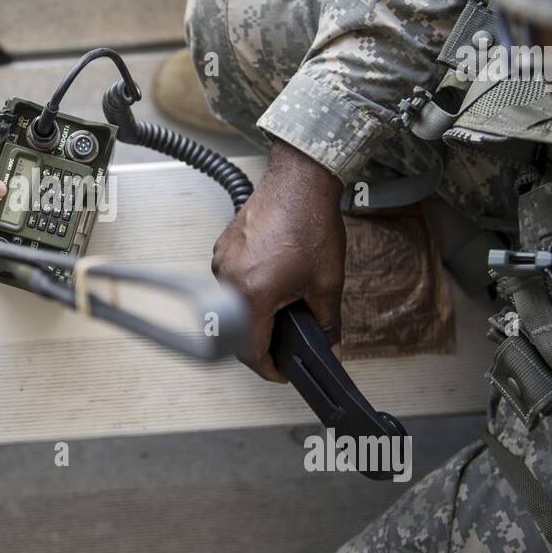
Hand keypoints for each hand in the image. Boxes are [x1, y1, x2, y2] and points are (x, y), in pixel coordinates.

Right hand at [210, 139, 344, 381]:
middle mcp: (228, 280)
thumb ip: (327, 324)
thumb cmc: (309, 223)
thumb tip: (330, 347)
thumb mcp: (326, 283)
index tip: (281, 372)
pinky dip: (249, 288)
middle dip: (264, 339)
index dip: (268, 369)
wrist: (299, 180)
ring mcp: (222, 261)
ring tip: (285, 303)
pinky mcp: (223, 247)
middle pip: (238, 329)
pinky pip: (232, 279)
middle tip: (288, 341)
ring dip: (256, 311)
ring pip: (233, 304)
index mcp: (250, 296)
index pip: (250, 351)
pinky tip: (274, 277)